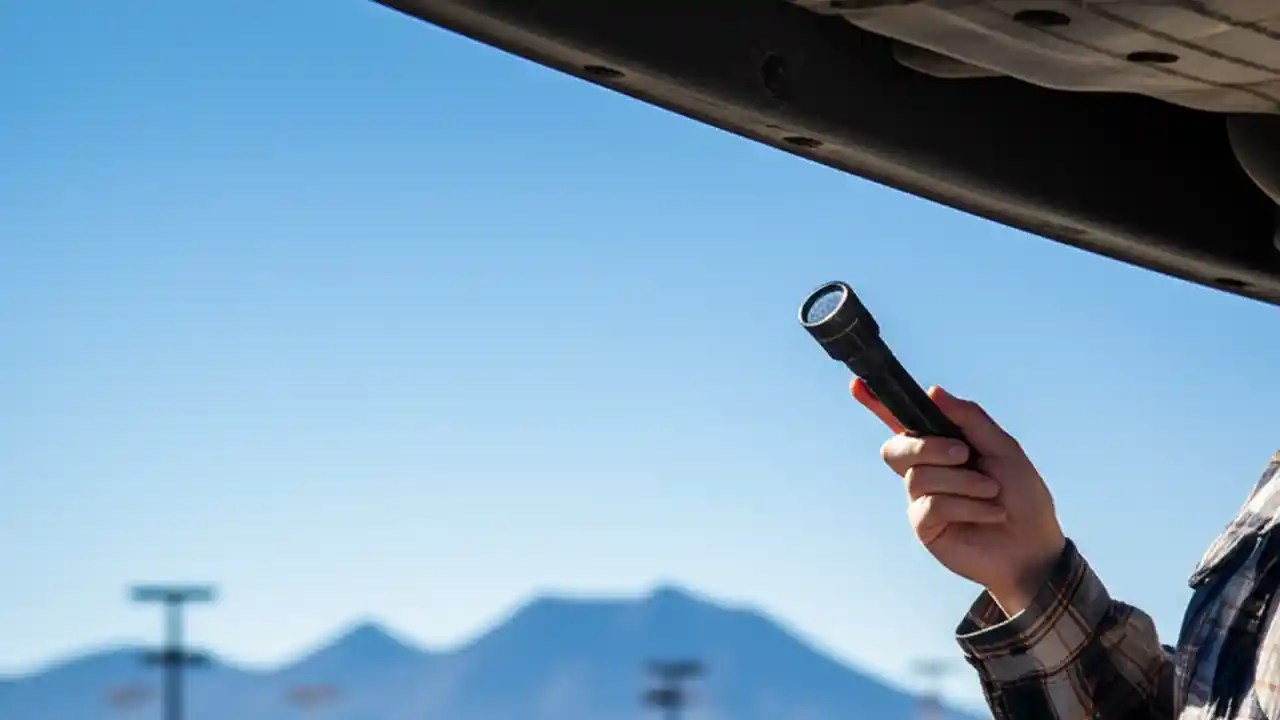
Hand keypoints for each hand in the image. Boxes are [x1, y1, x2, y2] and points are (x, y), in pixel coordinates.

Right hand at [852, 379, 1065, 614]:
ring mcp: (920, 499)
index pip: (901, 422)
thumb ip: (970, 419)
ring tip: (991, 492)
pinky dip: (966, 505)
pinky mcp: (924, 527)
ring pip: (919, 476)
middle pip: (896, 447)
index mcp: (940, 446)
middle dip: (927, 446)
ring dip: (963, 481)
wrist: (1035, 545)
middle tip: (963, 454)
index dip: (876, 404)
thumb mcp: (1003, 448)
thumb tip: (932, 391)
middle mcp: (924, 471)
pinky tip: (991, 514)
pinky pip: (931, 504)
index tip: (856, 384)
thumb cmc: (1022, 497)